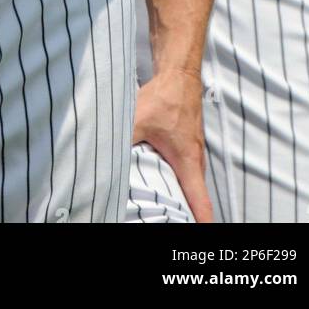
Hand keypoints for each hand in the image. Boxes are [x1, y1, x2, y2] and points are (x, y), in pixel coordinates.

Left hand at [132, 68, 213, 222]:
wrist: (179, 74)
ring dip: (182, 198)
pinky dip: (178, 181)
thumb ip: (123, 140)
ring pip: (190, 184)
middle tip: (172, 223)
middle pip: (196, 198)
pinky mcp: (188, 143)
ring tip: (168, 212)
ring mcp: (193, 152)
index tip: (201, 235)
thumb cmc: (165, 97)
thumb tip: (107, 157)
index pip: (200, 202)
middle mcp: (195, 161)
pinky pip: (186, 171)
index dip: (202, 222)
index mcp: (187, 162)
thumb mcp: (137, 120)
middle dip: (188, 215)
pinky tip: (162, 182)